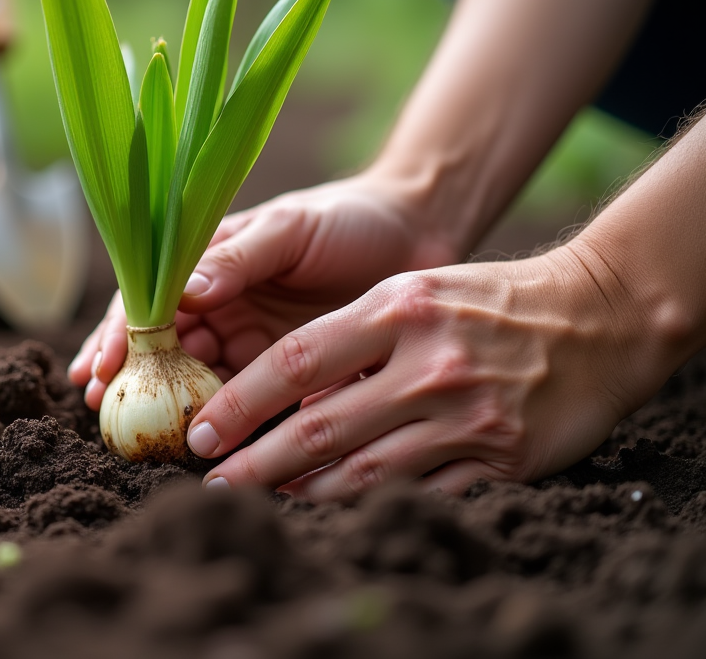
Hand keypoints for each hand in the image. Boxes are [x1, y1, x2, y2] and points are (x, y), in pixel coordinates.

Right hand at [69, 171, 458, 409]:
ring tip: (132, 434)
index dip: (122, 333)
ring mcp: (247, 339)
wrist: (419, 237)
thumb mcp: (290, 229)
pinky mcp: (282, 372)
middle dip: (126, 376)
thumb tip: (186, 293)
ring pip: (191, 378)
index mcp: (209, 262)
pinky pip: (242, 401)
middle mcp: (220, 304)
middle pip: (159, 345)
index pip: (150, 299)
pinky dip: (216, 423)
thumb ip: (239, 258)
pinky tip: (195, 444)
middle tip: (99, 410)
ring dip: (161, 405)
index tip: (101, 366)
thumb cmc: (349, 219)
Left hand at [184, 243, 668, 498]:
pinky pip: (420, 491)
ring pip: (364, 469)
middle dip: (258, 463)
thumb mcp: (414, 292)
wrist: (596, 318)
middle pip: (320, 427)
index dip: (241, 402)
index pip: (296, 360)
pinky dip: (371, 503)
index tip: (203, 432)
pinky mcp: (500, 456)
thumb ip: (350, 335)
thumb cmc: (486, 300)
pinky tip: (335, 507)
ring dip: (306, 491)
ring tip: (266, 498)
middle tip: (216, 483)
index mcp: (398, 310)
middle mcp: (429, 363)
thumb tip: (285, 391)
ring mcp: (466, 415)